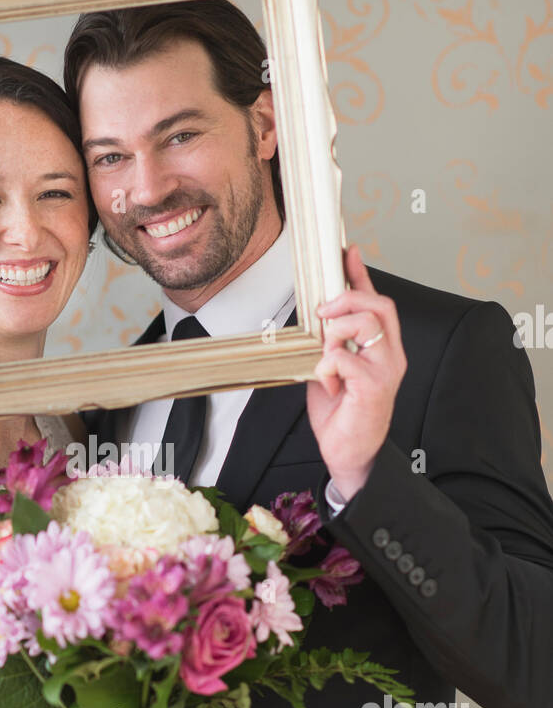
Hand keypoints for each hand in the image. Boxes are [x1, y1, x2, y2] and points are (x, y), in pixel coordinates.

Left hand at [306, 245, 407, 501]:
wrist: (351, 455)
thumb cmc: (343, 416)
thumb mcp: (332, 370)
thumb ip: (331, 345)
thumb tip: (317, 321)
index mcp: (383, 349)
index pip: (377, 303)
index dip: (361, 275)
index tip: (347, 252)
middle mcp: (391, 355)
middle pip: (377, 305)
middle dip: (345, 300)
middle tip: (322, 313)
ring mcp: (385, 371)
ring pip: (363, 325)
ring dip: (333, 334)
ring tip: (325, 357)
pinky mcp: (374, 388)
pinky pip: (344, 358)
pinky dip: (327, 366)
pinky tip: (327, 383)